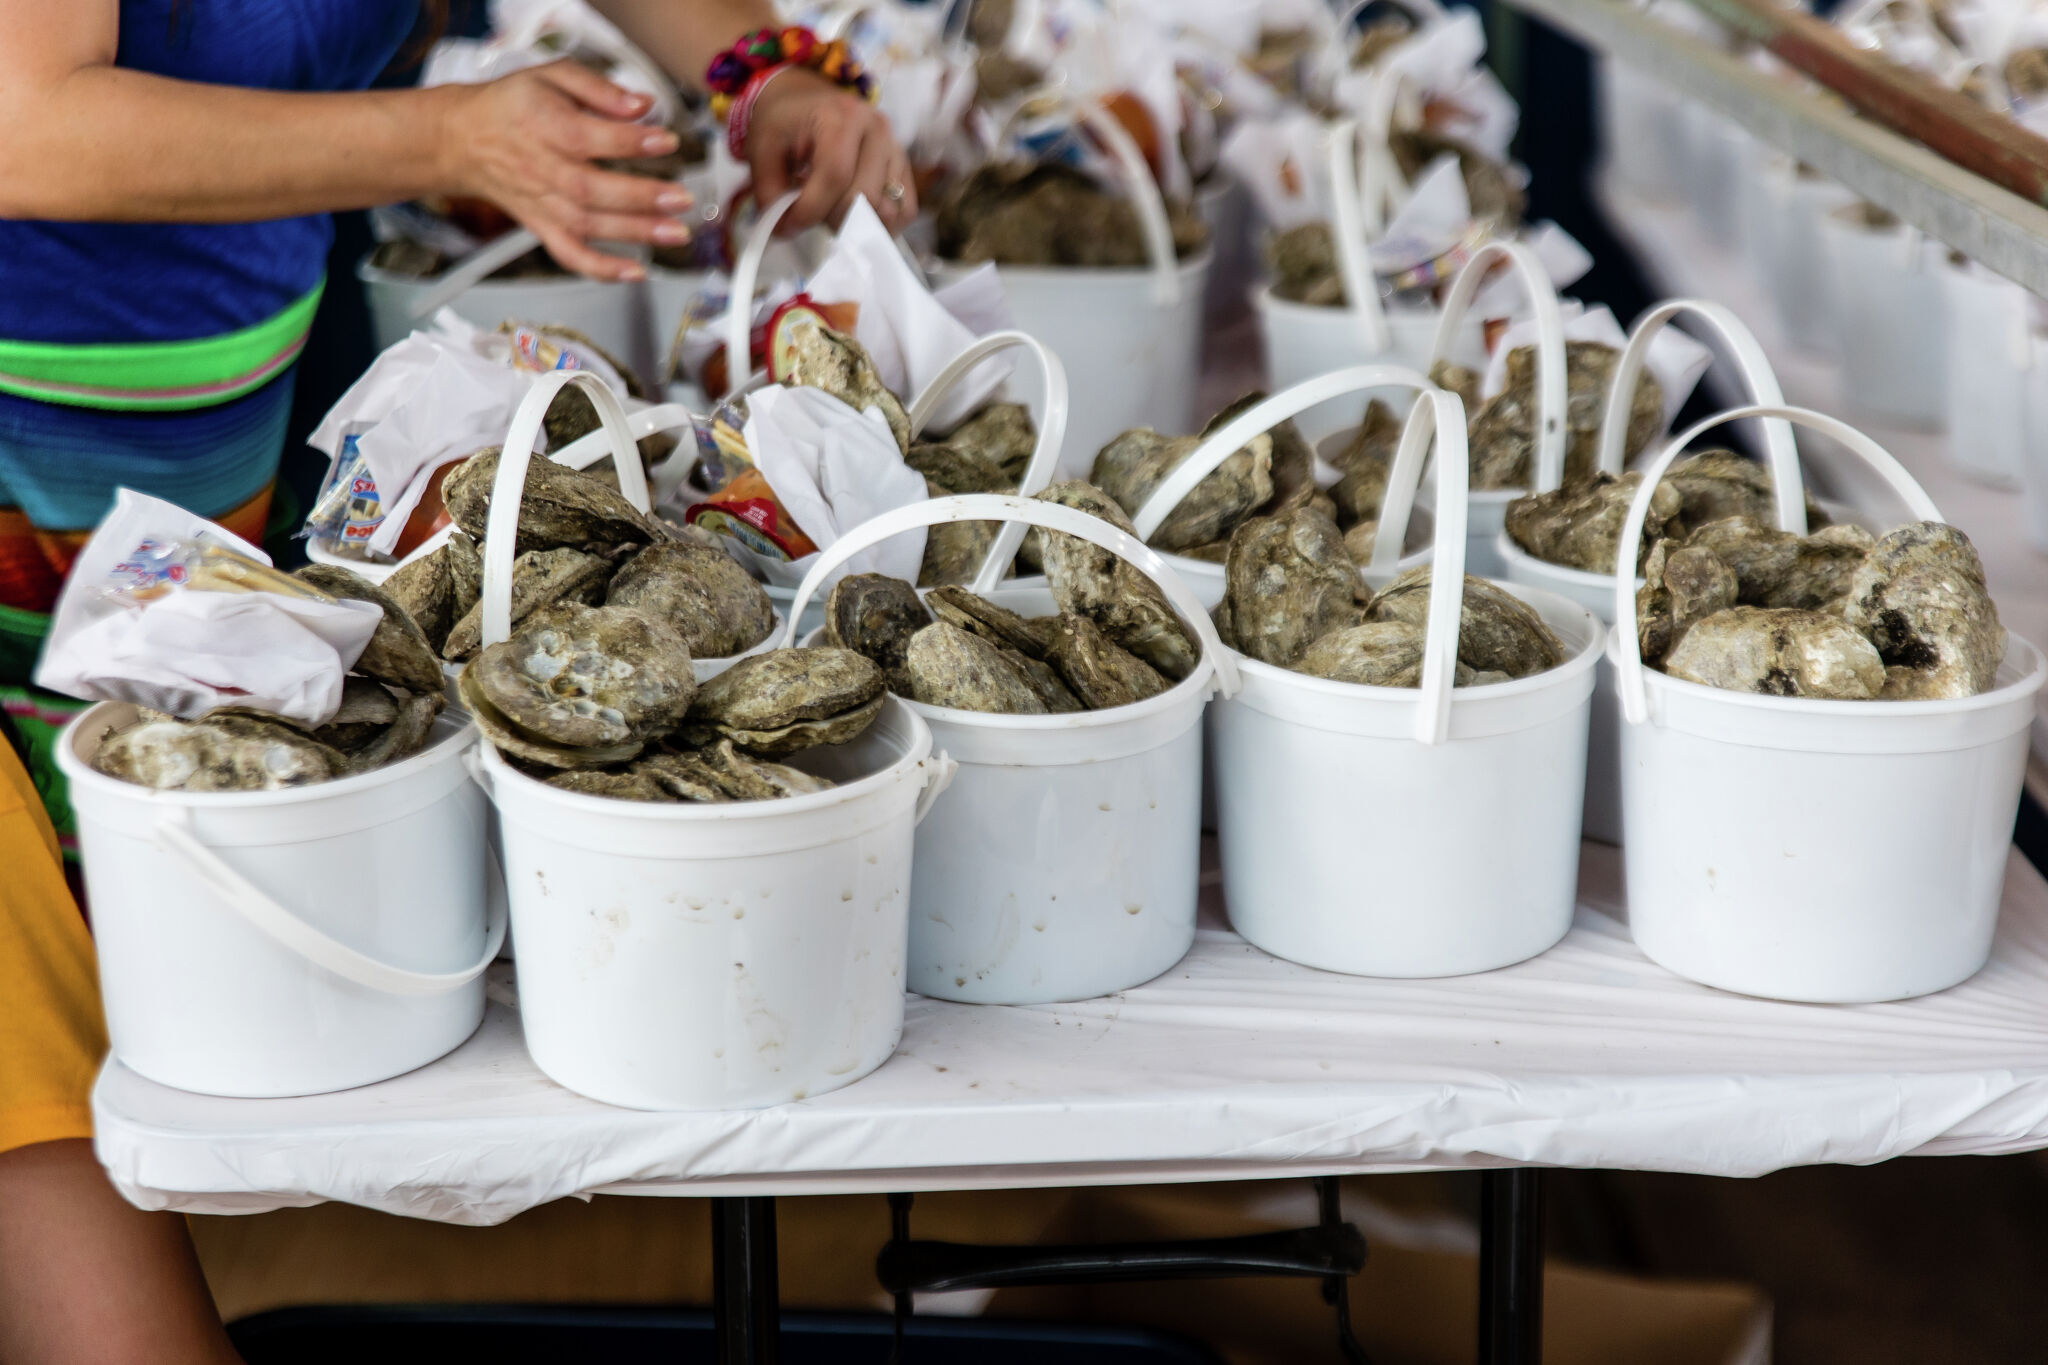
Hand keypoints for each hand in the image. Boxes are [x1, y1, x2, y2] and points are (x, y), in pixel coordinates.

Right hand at [436, 59, 692, 280]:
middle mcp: (541, 168)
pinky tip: (636, 272)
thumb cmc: (513, 105)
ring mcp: (541, 203)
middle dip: (641, 197)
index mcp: (543, 125)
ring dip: (634, 232)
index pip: (588, 137)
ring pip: (587, 224)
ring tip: (676, 232)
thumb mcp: (551, 76)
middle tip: (682, 198)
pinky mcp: (541, 226)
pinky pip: (569, 254)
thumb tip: (642, 104)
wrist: (464, 139)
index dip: (630, 142)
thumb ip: (598, 88)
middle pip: (591, 189)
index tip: (667, 141)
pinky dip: (601, 269)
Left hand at [745, 66, 915, 233]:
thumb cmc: (783, 125)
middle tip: (811, 216)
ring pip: (887, 207)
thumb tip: (788, 230)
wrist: (803, 102)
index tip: (790, 224)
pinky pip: (906, 209)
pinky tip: (857, 219)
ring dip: (857, 223)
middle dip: (832, 218)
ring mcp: (896, 147)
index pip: (835, 174)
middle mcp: (876, 128)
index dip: (812, 209)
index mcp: (839, 115)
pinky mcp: (905, 167)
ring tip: (832, 213)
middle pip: (864, 195)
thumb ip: (769, 192)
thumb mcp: (761, 150)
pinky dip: (883, 224)